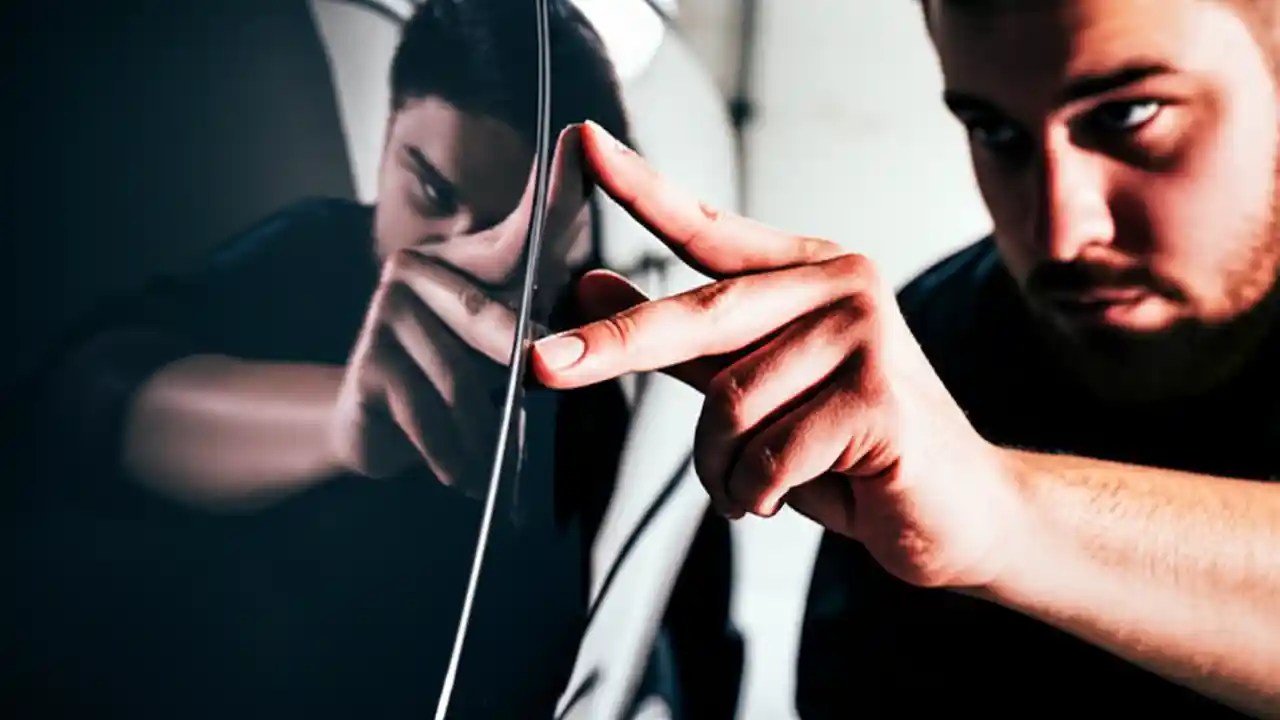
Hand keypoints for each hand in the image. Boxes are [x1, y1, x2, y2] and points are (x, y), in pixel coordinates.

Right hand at [329, 126, 590, 498]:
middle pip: (497, 323)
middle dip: (522, 370)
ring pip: (467, 383)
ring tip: (493, 460)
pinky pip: (434, 421)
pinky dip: (456, 459)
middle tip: (532, 399)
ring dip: (488, 434)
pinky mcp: (367, 365)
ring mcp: (386, 312)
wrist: (371, 429)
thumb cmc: (456, 382)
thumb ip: (536, 322)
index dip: (553, 188)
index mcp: (466, 259)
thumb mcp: (500, 348)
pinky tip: (464, 475)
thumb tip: (596, 319)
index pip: (521, 230)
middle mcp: (420, 268)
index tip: (578, 135)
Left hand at [531, 121, 1026, 589]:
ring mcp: (867, 336)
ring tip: (743, 487)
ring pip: (730, 404)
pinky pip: (769, 453)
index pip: (709, 226)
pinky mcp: (880, 399)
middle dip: (615, 348)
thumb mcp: (755, 385)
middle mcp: (842, 287)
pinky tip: (774, 500)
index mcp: (809, 271)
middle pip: (702, 315)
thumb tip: (591, 288)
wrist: (957, 508)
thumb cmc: (851, 445)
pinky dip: (752, 493)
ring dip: (718, 468)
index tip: (583, 144)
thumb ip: (681, 341)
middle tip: (546, 365)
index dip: (643, 186)